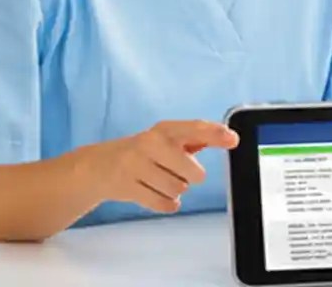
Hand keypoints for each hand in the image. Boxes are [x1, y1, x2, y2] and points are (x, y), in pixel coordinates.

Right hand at [82, 120, 238, 212]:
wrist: (98, 166)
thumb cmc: (140, 152)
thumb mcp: (165, 139)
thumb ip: (195, 138)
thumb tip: (226, 137)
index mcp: (163, 130)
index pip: (194, 128)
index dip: (216, 134)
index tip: (233, 139)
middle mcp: (150, 144)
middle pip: (192, 171)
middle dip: (189, 176)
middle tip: (175, 171)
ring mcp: (136, 166)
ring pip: (177, 190)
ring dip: (174, 190)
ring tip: (159, 180)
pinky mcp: (128, 187)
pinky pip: (163, 204)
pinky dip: (165, 203)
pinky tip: (154, 192)